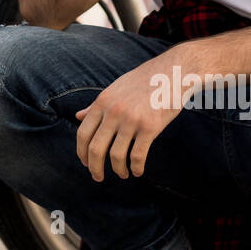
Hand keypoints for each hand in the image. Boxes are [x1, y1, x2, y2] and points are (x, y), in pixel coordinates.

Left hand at [74, 50, 184, 180]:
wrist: (172, 72)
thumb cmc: (142, 81)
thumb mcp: (114, 89)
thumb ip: (96, 105)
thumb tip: (78, 116)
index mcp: (102, 102)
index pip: (83, 133)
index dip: (82, 152)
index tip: (85, 162)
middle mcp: (114, 112)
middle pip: (96, 148)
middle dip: (94, 167)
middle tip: (97, 177)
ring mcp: (132, 120)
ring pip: (117, 156)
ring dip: (118, 170)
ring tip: (123, 174)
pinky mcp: (150, 128)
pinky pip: (138, 156)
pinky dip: (136, 168)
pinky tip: (138, 171)